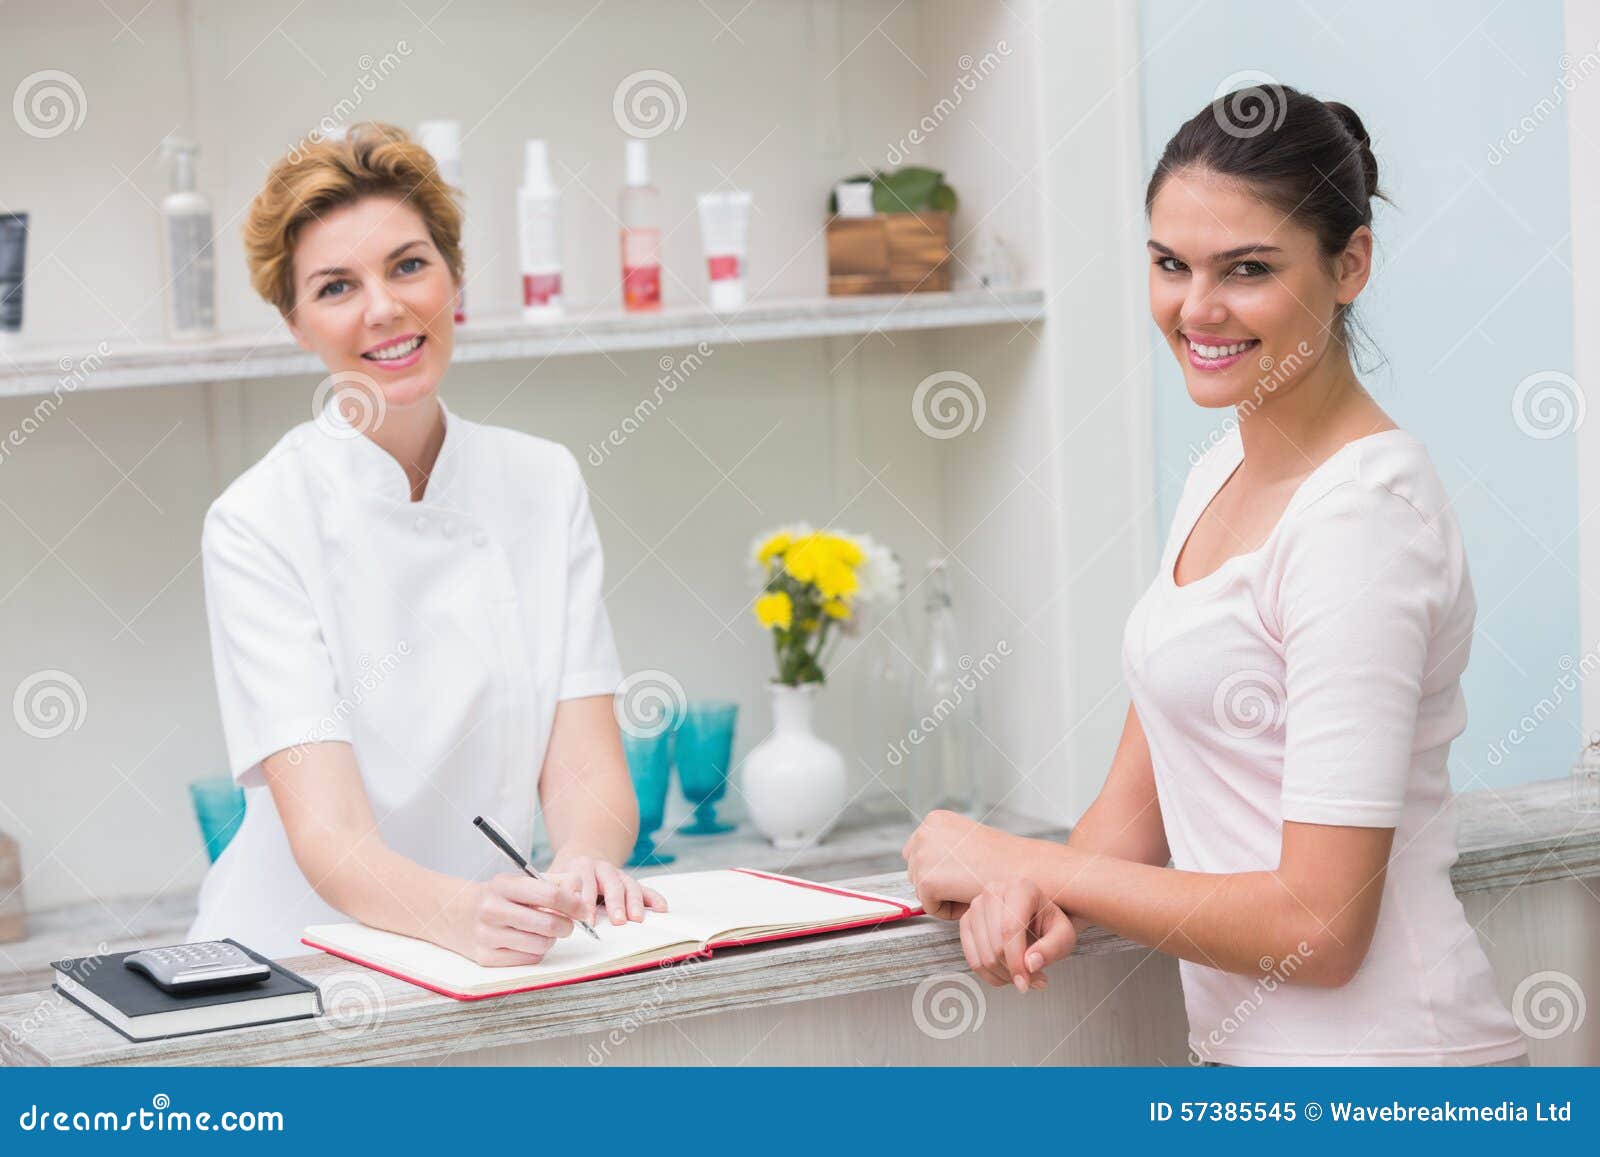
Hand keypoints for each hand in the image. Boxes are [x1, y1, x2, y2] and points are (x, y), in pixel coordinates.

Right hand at [454, 872, 593, 965]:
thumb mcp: (519, 881)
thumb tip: (579, 895)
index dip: (573, 904)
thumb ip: (553, 883)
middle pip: (548, 924)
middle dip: (566, 926)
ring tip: (543, 932)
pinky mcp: (486, 958)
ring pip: (541, 945)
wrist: (455, 914)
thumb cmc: (498, 897)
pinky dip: (535, 952)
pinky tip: (527, 942)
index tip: (582, 910)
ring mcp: (486, 936)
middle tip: (567, 925)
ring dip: (550, 940)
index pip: (550, 895)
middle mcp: (491, 910)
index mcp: (502, 885)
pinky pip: (528, 960)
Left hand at [545, 851, 668, 926]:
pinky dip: (654, 897)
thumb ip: (551, 893)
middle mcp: (601, 868)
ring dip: (634, 902)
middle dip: (614, 902)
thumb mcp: (553, 879)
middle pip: (610, 883)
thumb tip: (544, 912)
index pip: (584, 883)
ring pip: (629, 885)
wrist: (582, 855)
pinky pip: (645, 888)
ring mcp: (618, 874)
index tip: (587, 919)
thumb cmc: (565, 877)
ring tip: (636, 919)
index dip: (586, 900)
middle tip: (618, 920)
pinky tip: (661, 908)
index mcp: (580, 867)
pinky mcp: (631, 881)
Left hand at [901, 810, 1034, 919]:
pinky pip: (929, 906)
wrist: (1021, 868)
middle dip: (938, 883)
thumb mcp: (966, 839)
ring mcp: (922, 855)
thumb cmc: (1001, 858)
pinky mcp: (926, 880)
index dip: (940, 869)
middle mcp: (924, 832)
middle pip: (915, 871)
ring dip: (943, 896)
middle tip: (967, 881)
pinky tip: (967, 897)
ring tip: (969, 887)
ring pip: (921, 890)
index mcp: (934, 820)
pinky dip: (947, 910)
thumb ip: (943, 846)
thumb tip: (926, 865)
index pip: (917, 852)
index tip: (962, 872)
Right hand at [959, 878, 1077, 991]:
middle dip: (1013, 971)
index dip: (1016, 961)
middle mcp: (994, 892)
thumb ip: (1052, 949)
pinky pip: (972, 958)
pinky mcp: (966, 921)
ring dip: (1003, 975)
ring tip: (1021, 976)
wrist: (1035, 916)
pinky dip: (989, 974)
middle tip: (1031, 980)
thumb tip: (1030, 963)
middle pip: (996, 945)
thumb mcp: (1063, 935)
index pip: (1010, 929)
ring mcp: (976, 906)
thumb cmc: (1048, 922)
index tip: (1024, 983)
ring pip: (983, 956)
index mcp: (1020, 888)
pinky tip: (1005, 974)